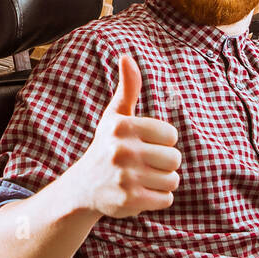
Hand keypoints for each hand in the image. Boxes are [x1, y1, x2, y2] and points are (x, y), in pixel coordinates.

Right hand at [70, 53, 180, 218]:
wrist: (83, 188)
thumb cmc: (107, 146)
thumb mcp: (114, 116)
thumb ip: (127, 88)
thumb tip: (126, 56)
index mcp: (122, 126)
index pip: (172, 135)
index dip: (163, 142)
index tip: (145, 145)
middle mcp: (122, 150)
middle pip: (174, 159)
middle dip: (164, 164)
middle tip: (144, 165)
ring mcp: (125, 177)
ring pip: (172, 180)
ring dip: (162, 182)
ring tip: (142, 179)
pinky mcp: (129, 201)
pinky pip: (166, 199)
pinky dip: (158, 199)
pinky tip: (140, 193)